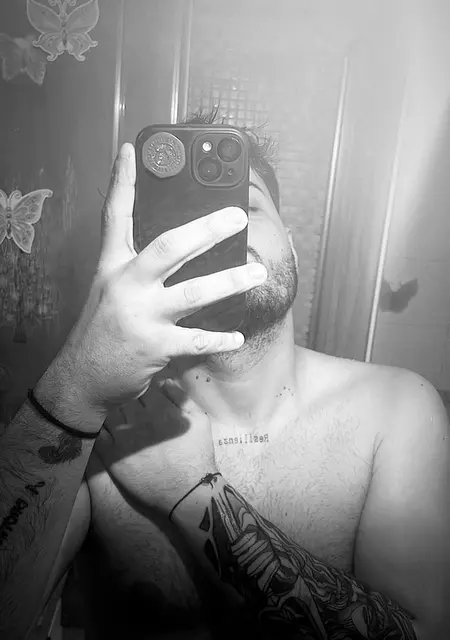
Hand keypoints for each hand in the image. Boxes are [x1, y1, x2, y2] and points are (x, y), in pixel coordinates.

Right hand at [38, 144, 266, 421]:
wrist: (84, 375)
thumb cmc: (103, 328)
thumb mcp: (110, 288)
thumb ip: (136, 266)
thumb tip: (180, 246)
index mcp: (112, 266)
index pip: (114, 216)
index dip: (121, 181)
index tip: (131, 149)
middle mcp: (125, 285)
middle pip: (167, 247)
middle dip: (205, 229)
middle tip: (236, 216)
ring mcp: (140, 315)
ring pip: (193, 293)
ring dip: (229, 281)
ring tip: (257, 273)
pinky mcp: (155, 346)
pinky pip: (197, 339)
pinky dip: (220, 338)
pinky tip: (237, 334)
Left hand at [95, 380, 216, 512]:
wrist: (187, 492)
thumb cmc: (196, 454)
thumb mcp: (200, 420)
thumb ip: (182, 397)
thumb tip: (165, 381)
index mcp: (160, 410)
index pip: (143, 386)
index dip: (143, 387)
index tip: (143, 392)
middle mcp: (139, 421)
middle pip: (123, 398)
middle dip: (126, 398)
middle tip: (128, 403)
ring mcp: (123, 439)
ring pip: (109, 413)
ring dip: (112, 411)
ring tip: (117, 416)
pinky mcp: (112, 457)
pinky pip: (98, 435)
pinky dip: (100, 429)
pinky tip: (106, 431)